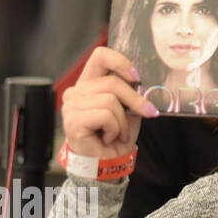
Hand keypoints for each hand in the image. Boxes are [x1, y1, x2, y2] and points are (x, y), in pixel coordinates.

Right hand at [61, 47, 158, 162]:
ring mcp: (71, 105)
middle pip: (112, 83)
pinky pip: (105, 115)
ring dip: (122, 121)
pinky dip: (115, 128)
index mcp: (90, 83)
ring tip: (118, 132)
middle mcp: (77, 91)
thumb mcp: (129, 108)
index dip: (120, 62)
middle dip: (135, 100)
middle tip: (146, 112)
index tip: (137, 77)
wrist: (107, 162)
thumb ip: (131, 91)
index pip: (100, 56)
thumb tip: (143, 81)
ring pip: (110, 101)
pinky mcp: (72, 120)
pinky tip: (107, 137)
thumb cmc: (117, 135)